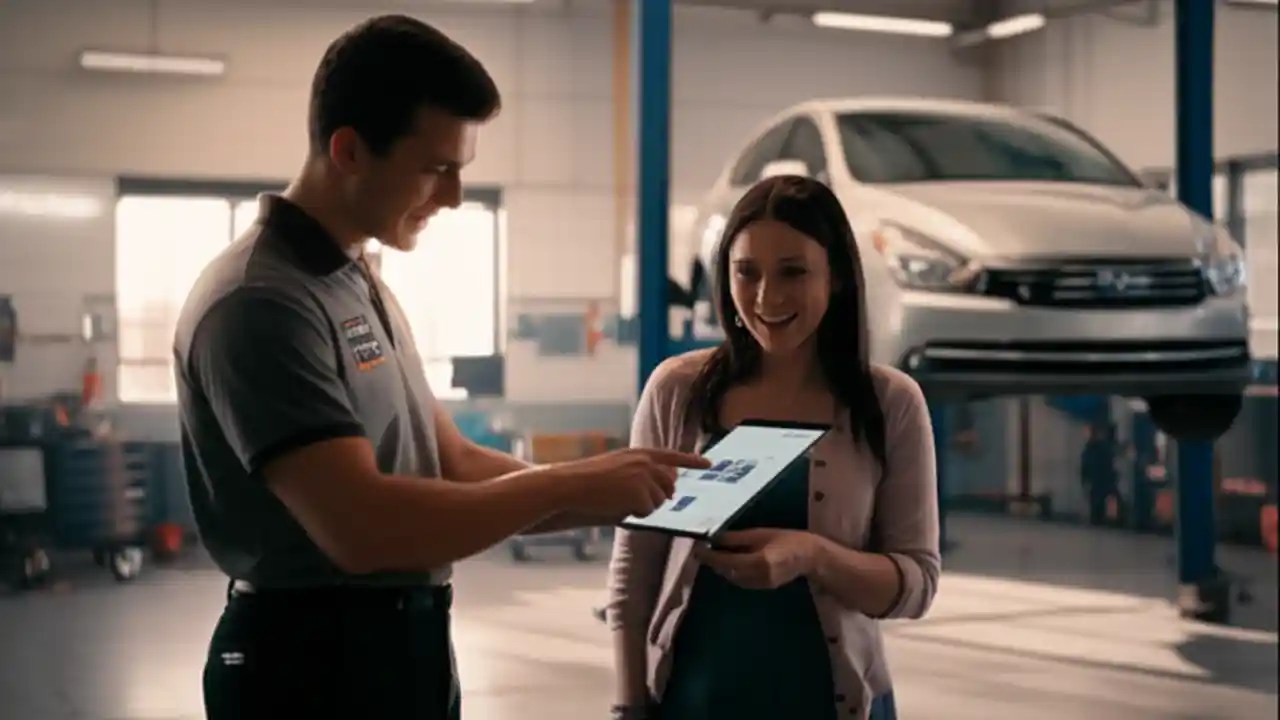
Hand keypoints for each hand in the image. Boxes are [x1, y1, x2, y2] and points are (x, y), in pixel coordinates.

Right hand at [558, 448, 709, 519]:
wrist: (570, 484)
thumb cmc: (587, 481)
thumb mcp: (617, 469)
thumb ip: (640, 476)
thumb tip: (662, 494)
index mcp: (639, 453)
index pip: (672, 456)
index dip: (691, 460)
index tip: (708, 464)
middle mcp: (646, 462)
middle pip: (669, 486)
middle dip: (658, 497)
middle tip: (634, 501)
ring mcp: (645, 476)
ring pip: (658, 501)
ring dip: (642, 507)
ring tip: (617, 500)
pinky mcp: (641, 492)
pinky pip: (647, 511)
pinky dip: (635, 513)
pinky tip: (616, 505)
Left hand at [694, 528, 818, 589]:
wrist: (810, 556)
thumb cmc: (787, 539)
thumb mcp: (760, 534)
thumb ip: (736, 538)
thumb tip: (715, 539)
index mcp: (759, 561)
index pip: (726, 561)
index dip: (710, 556)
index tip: (698, 548)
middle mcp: (758, 576)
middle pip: (727, 572)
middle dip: (714, 562)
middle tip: (703, 550)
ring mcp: (761, 585)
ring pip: (733, 578)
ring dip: (722, 568)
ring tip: (713, 555)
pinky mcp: (763, 588)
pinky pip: (741, 581)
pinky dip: (732, 572)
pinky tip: (730, 562)